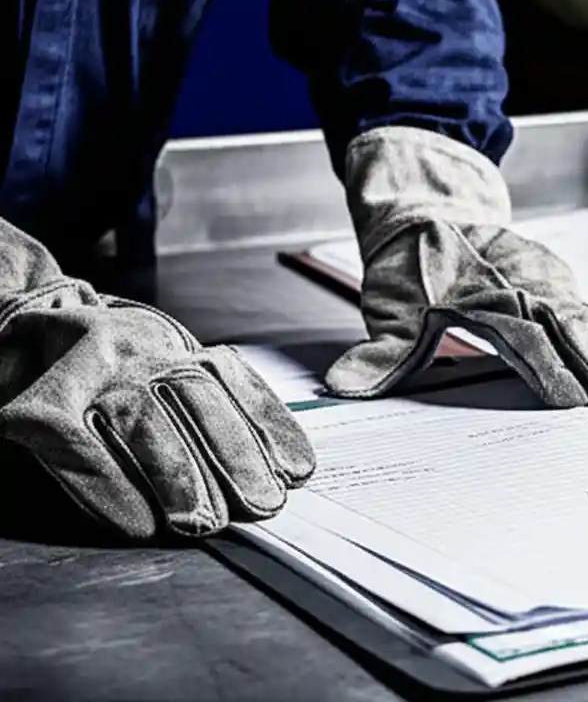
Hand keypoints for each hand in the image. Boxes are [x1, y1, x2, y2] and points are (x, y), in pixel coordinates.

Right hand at [0, 221, 315, 538]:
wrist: (13, 328)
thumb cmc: (104, 371)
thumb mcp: (161, 371)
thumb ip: (210, 406)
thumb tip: (274, 469)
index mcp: (170, 345)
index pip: (230, 382)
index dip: (267, 427)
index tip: (296, 473)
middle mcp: (133, 347)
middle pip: (194, 398)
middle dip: (233, 456)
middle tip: (259, 506)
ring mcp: (85, 370)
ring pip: (142, 419)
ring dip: (178, 477)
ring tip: (202, 523)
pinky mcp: (34, 404)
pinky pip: (75, 442)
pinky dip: (107, 486)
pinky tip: (134, 522)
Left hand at [325, 126, 587, 413]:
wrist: (433, 212)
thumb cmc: (414, 261)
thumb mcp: (390, 303)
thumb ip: (381, 349)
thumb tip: (347, 384)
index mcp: (490, 291)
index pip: (527, 331)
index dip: (551, 364)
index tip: (573, 399)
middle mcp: (533, 287)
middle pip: (579, 327)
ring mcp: (557, 288)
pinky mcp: (569, 292)